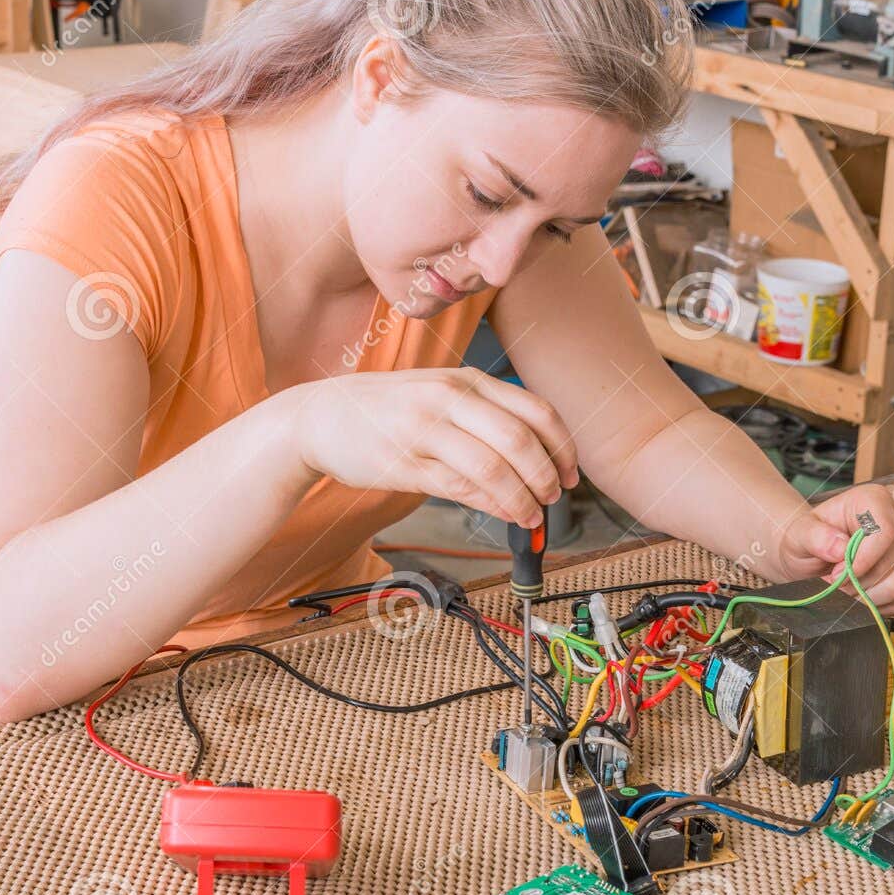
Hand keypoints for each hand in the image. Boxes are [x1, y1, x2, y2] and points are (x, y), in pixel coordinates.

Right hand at [289, 367, 578, 527]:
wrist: (322, 415)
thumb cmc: (389, 408)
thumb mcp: (441, 393)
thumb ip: (485, 415)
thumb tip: (536, 455)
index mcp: (467, 379)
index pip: (535, 411)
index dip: (563, 446)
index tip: (571, 473)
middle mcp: (450, 399)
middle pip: (520, 439)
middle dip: (546, 475)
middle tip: (554, 497)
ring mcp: (426, 429)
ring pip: (493, 467)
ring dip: (522, 497)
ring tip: (532, 515)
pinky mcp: (406, 462)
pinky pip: (461, 488)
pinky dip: (492, 505)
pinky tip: (505, 514)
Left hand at [772, 483, 893, 613]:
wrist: (817, 553)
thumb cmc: (811, 539)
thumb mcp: (801, 534)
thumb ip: (816, 537)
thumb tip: (839, 547)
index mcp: (875, 499)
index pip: (885, 532)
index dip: (863, 560)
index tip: (838, 575)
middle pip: (893, 561)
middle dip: (860, 582)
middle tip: (837, 586)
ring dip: (869, 597)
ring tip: (847, 591)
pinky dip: (880, 605)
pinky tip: (862, 597)